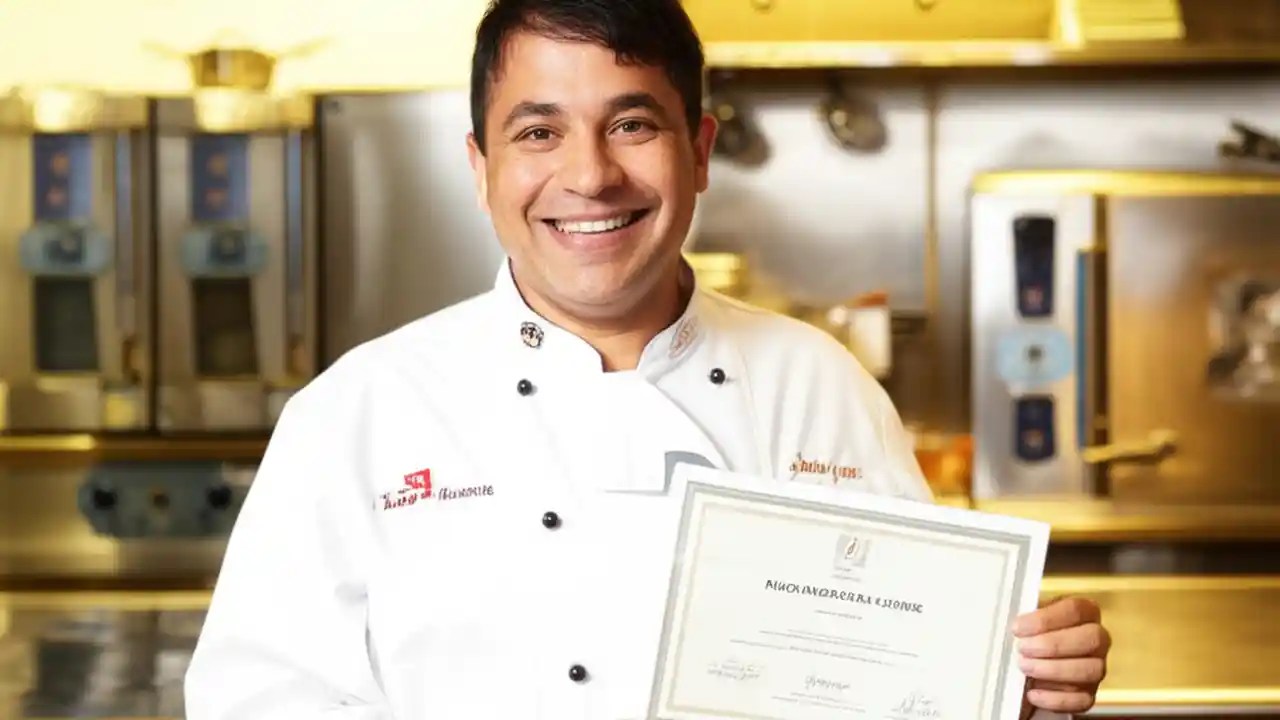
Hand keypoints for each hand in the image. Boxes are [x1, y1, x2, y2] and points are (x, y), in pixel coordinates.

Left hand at [1013, 595, 1109, 717]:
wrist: (1026, 668)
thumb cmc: (1027, 637)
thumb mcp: (1026, 622)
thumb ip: (1026, 620)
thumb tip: (1015, 625)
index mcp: (1083, 612)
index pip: (1075, 609)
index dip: (1045, 619)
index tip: (1017, 628)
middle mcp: (1097, 639)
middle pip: (1091, 638)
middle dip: (1053, 645)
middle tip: (1023, 649)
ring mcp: (1096, 668)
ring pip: (1090, 670)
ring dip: (1053, 670)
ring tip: (1025, 667)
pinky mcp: (1090, 694)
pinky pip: (1082, 700)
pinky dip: (1055, 698)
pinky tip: (1033, 693)